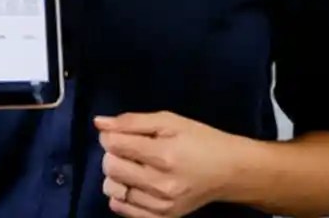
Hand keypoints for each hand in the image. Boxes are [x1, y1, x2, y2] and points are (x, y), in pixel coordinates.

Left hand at [95, 111, 251, 217]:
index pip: (114, 145)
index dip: (111, 135)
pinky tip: (136, 184)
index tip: (121, 133)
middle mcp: (162, 185)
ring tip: (134, 167)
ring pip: (112, 189)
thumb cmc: (199, 140)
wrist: (229, 172)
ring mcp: (161, 206)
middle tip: (130, 149)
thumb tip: (99, 123)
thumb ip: (132, 121)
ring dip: (116, 175)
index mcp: (165, 156)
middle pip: (110, 167)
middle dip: (113, 154)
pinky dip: (122, 194)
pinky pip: (121, 208)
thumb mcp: (169, 121)